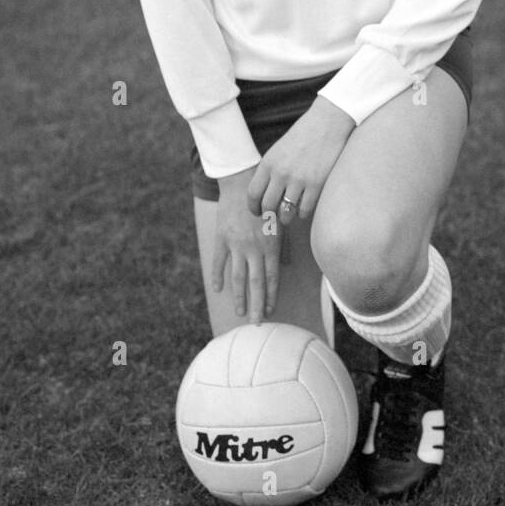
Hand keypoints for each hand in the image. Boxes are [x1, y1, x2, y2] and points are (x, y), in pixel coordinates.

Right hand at [212, 167, 279, 323]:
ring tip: (240, 312)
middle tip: (256, 323)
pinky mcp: (221, 238)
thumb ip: (282, 245)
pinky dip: (218, 276)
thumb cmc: (267, 202)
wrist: (243, 182)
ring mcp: (236, 244)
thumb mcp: (280, 222)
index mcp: (270, 245)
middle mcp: (253, 248)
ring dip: (239, 297)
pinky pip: (219, 261)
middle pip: (255, 283)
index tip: (271, 311)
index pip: (272, 278)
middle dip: (257, 305)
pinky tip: (218, 289)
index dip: (272, 297)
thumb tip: (286, 265)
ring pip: (237, 277)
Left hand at [247, 96, 354, 227]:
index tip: (258, 212)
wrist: (327, 123)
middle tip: (274, 218)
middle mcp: (280, 173)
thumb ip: (271, 170)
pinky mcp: (316, 184)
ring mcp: (298, 180)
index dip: (254, 207)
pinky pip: (304, 210)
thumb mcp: (279, 150)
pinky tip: (304, 210)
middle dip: (269, 216)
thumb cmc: (304, 135)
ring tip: (289, 216)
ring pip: (285, 212)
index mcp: (268, 163)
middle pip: (268, 205)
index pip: (253, 193)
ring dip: (286, 218)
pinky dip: (303, 214)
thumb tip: (266, 194)